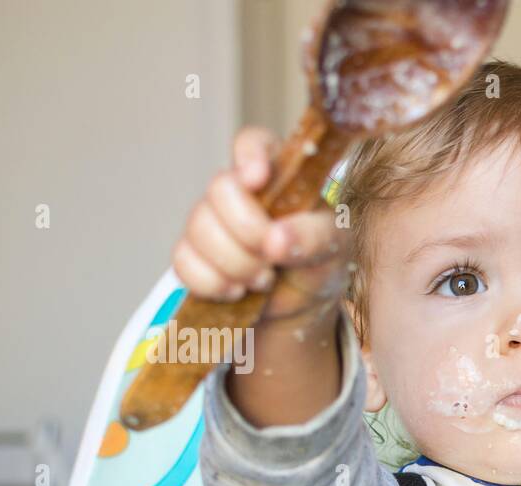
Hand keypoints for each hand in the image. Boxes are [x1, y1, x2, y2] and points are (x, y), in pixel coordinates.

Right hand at [172, 126, 352, 330]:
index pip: (254, 142)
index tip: (259, 179)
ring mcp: (213, 222)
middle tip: (275, 258)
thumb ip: (313, 238)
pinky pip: (185, 264)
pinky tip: (238, 291)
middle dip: (248, 232)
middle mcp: (241, 192)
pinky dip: (214, 284)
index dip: (250, 155)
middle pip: (219, 189)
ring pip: (200, 229)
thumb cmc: (321, 265)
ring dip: (237, 264)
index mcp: (280, 175)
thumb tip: (275, 239)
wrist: (304, 308)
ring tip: (265, 279)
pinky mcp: (195, 255)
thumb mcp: (335, 249)